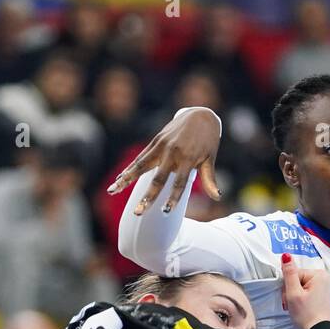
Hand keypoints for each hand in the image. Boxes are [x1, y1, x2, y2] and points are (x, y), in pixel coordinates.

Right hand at [107, 107, 221, 214]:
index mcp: (188, 159)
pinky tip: (119, 178)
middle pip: (157, 179)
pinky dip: (130, 168)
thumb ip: (210, 179)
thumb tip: (217, 198)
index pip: (179, 183)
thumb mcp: (210, 158)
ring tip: (113, 191)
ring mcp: (162, 146)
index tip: (165, 213)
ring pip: (141, 166)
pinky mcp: (155, 141)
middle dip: (147, 197)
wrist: (200, 115)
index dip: (172, 198)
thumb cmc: (207, 140)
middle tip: (138, 213)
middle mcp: (173, 153)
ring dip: (126, 179)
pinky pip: (140, 157)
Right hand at [280, 253, 329, 328]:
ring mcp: (322, 286)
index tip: (290, 298)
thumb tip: (286, 255)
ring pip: (298, 286)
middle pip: (296, 279)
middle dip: (290, 292)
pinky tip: (301, 307)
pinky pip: (304, 291)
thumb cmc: (305, 314)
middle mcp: (323, 277)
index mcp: (318, 274)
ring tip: (297, 307)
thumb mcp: (293, 293)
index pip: (294, 274)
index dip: (288, 287)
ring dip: (293, 296)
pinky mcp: (320, 293)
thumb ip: (289, 273)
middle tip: (293, 304)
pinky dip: (299, 299)